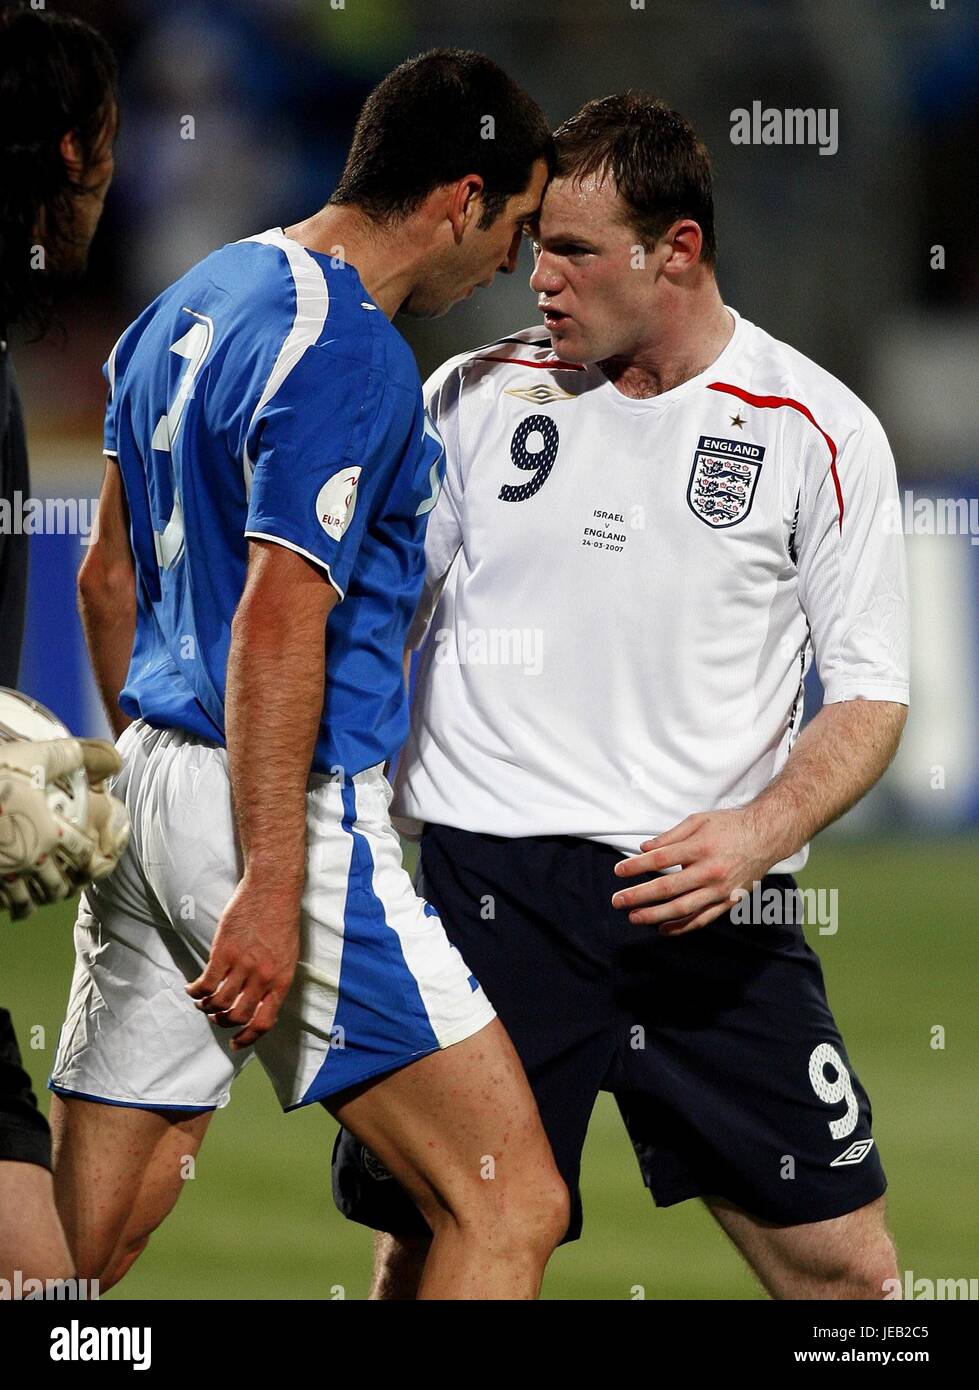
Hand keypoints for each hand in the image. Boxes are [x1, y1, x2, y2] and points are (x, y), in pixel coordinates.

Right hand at [0, 737, 127, 918]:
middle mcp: (29, 860)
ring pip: (25, 903)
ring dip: (34, 902)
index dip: (91, 857)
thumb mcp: (37, 755)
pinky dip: (4, 904)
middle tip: (67, 886)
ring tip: (35, 901)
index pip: (83, 853)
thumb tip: (115, 760)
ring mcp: (1, 875)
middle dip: (64, 887)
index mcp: (51, 834)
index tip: (92, 859)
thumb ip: (76, 756)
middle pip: (56, 886)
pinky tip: (2, 898)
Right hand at [186, 876, 300, 1049]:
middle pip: (237, 1016)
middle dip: (223, 1022)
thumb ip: (275, 980)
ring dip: (206, 1007)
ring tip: (202, 1002)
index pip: (264, 1022)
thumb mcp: (288, 955)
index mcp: (282, 981)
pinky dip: (195, 991)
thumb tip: (261, 1002)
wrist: (273, 888)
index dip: (248, 1038)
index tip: (236, 1044)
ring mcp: (243, 965)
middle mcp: (263, 978)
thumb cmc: (281, 919)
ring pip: (218, 1002)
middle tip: (216, 1016)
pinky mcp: (224, 952)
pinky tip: (192, 988)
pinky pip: (205, 983)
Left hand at [611, 807, 776, 935]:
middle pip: (667, 887)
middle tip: (617, 901)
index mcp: (701, 847)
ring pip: (683, 908)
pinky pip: (702, 919)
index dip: (637, 866)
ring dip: (656, 915)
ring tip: (634, 918)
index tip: (618, 871)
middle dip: (639, 896)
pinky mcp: (728, 901)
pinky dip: (682, 927)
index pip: (661, 859)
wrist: (767, 836)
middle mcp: (710, 871)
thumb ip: (670, 836)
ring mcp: (720, 890)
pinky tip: (664, 929)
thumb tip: (643, 849)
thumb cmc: (729, 826)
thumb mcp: (698, 821)